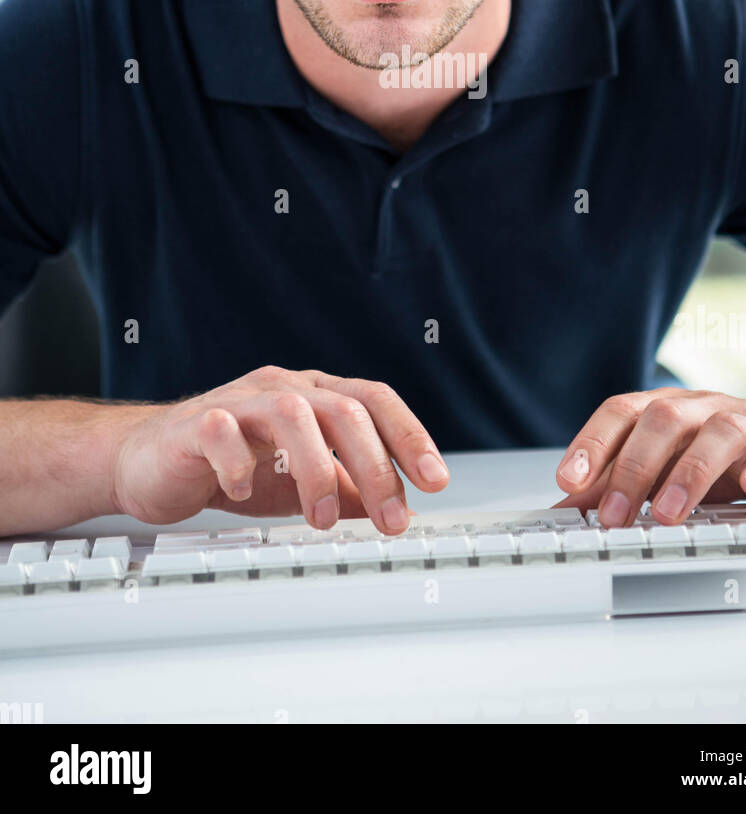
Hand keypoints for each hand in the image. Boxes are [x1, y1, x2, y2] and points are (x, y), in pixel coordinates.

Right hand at [111, 365, 448, 532]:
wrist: (147, 460)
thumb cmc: (226, 463)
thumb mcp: (297, 482)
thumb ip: (345, 487)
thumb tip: (396, 508)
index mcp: (313, 395)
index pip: (373, 400)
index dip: (409, 437)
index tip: (435, 481)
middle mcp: (281, 388)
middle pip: (343, 408)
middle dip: (376, 466)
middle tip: (391, 518)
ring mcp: (238, 400)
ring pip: (291, 412)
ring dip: (316, 468)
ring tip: (323, 517)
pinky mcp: (194, 422)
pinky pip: (221, 430)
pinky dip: (239, 464)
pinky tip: (242, 493)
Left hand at [552, 387, 745, 526]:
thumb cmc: (724, 456)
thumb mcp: (665, 468)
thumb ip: (616, 484)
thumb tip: (563, 511)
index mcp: (665, 409)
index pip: (620, 413)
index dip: (591, 443)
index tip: (568, 482)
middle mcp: (701, 408)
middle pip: (662, 420)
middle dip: (633, 468)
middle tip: (614, 516)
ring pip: (719, 432)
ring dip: (690, 472)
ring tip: (668, 513)